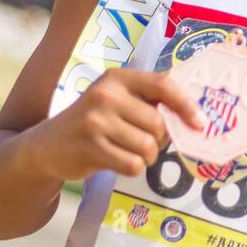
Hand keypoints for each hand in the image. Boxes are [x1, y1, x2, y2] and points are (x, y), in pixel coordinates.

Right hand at [25, 68, 202, 182]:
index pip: (163, 86)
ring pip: (147, 146)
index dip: (186, 105)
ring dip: (147, 157)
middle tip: (146, 143)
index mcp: (117, 78)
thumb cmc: (92, 123)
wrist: (46, 146)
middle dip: (160, 140)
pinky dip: (133, 168)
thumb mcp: (115, 100)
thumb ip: (147, 99)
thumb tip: (193, 110)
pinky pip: (132, 164)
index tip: (200, 123)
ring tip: (132, 153)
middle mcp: (105, 95)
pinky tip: (117, 161)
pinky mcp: (90, 147)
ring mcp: (95, 121)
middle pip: (158, 123)